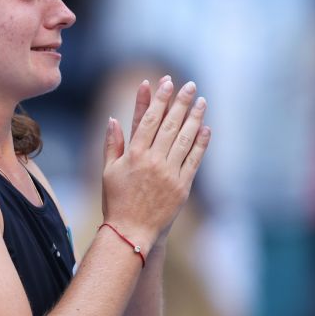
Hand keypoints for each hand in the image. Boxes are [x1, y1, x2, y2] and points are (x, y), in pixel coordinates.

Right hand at [101, 76, 210, 252]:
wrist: (131, 232)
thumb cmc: (116, 201)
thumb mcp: (108, 171)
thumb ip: (112, 144)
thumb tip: (112, 119)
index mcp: (134, 155)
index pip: (149, 119)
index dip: (158, 99)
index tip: (165, 83)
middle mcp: (152, 161)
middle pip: (170, 125)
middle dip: (181, 103)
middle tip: (191, 86)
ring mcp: (169, 174)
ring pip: (185, 139)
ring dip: (195, 118)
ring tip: (202, 102)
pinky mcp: (182, 186)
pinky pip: (194, 160)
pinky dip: (201, 144)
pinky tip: (206, 129)